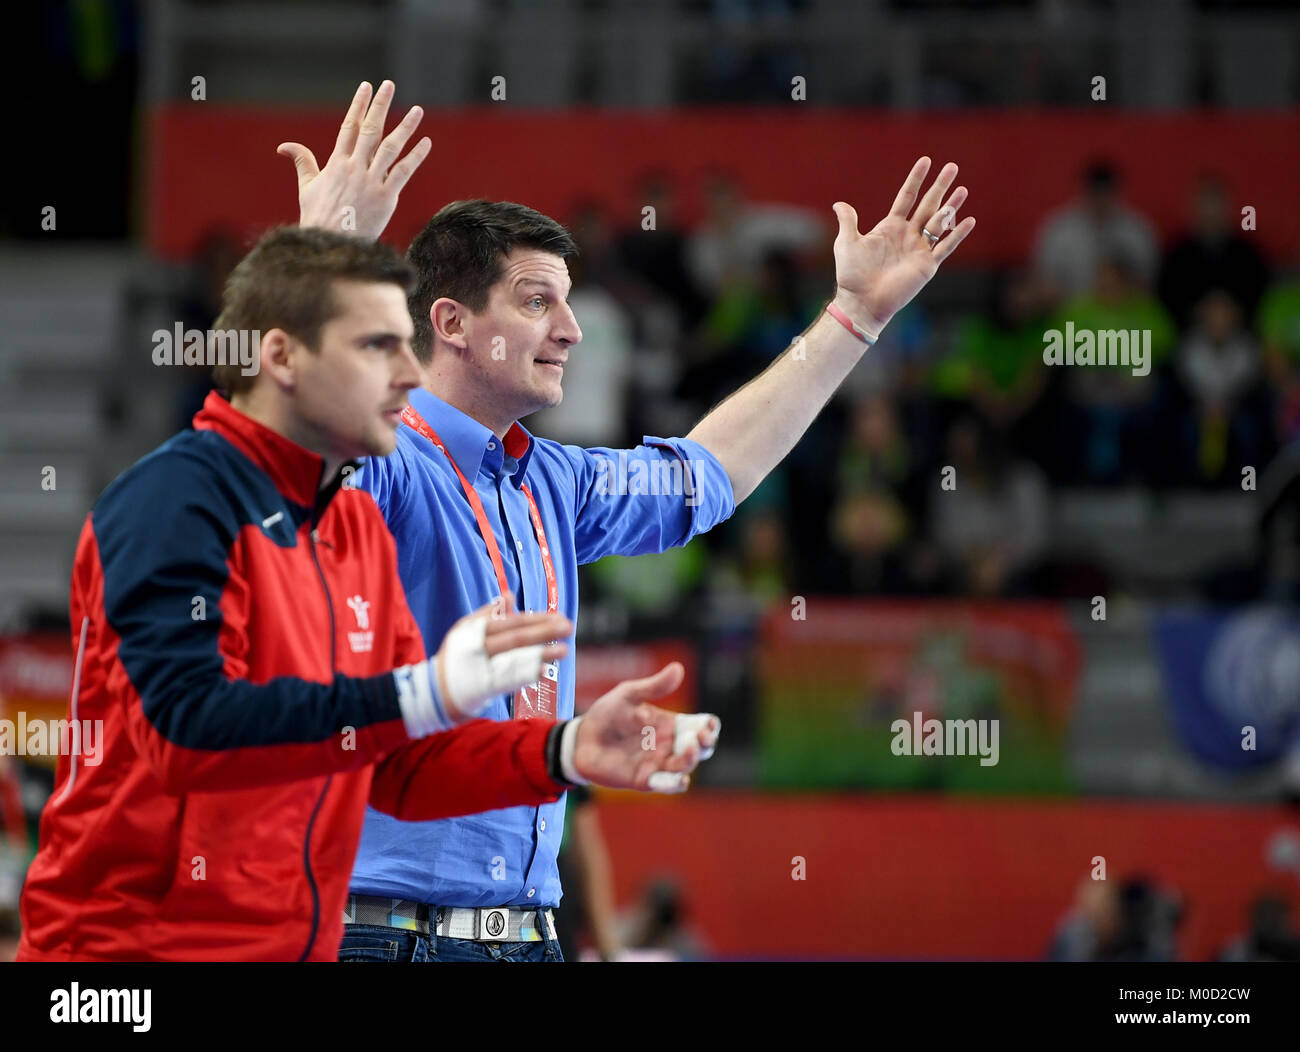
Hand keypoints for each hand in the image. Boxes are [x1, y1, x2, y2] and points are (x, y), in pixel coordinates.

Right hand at [278, 80, 430, 239]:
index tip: (366, 87)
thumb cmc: (319, 218)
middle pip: (370, 130)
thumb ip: (303, 162)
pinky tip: (426, 142)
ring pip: (391, 148)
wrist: (332, 245)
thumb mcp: (307, 188)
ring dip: (405, 127)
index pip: (349, 127)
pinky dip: (416, 156)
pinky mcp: (386, 197)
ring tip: (417, 110)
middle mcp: (355, 168)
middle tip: (389, 85)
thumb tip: (284, 146)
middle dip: (380, 106)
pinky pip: (404, 172)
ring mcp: (372, 181)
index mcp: (336, 164)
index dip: (358, 105)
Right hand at [433, 601, 571, 721]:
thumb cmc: (454, 658)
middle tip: (568, 627)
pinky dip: (526, 675)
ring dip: (541, 654)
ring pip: (515, 658)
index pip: (511, 622)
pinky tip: (544, 671)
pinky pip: (508, 680)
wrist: (434, 691)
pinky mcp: (481, 688)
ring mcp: (480, 667)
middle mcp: (479, 646)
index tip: (558, 617)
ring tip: (563, 650)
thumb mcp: (465, 630)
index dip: (536, 619)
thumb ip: (488, 613)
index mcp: (476, 629)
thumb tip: (509, 596)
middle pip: (516, 637)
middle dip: (543, 631)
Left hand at [572, 663, 720, 792]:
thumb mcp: (629, 694)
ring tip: (687, 750)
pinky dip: (675, 784)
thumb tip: (678, 668)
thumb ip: (654, 686)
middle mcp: (669, 745)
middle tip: (701, 737)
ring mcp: (658, 763)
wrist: (582, 738)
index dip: (710, 726)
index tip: (708, 723)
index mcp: (671, 723)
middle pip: (700, 748)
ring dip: (690, 760)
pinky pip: (665, 785)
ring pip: (685, 766)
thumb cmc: (608, 713)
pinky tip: (680, 779)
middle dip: (706, 743)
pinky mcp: (644, 780)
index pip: (700, 726)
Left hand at [831, 157, 975, 335]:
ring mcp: (919, 249)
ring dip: (952, 206)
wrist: (862, 301)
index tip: (925, 161)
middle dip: (940, 186)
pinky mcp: (927, 265)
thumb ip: (848, 221)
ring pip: (940, 222)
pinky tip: (969, 220)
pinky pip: (945, 247)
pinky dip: (958, 235)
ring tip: (963, 189)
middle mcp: (908, 235)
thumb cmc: (852, 274)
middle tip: (952, 167)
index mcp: (890, 227)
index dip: (916, 180)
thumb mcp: (847, 243)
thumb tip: (839, 204)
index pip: (907, 197)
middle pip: (928, 205)